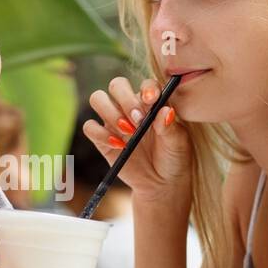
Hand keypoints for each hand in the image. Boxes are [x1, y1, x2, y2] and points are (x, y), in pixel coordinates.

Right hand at [83, 76, 192, 203]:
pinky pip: (90, 127)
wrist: (161, 183)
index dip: (147, 88)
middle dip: (125, 100)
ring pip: (98, 99)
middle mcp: (130, 106)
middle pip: (116, 85)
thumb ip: (170, 127)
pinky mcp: (101, 138)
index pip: (146, 84)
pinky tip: (118, 146)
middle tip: (138, 121)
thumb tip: (165, 111)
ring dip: (111, 113)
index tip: (152, 101)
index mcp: (152, 102)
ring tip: (128, 132)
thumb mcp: (178, 143)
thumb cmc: (174, 158)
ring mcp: (114, 120)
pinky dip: (100, 134)